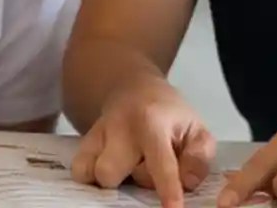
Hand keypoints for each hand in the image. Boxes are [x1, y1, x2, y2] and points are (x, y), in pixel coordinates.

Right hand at [71, 75, 215, 207]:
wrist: (135, 87)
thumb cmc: (169, 115)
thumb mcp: (196, 129)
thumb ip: (198, 157)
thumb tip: (187, 183)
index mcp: (152, 122)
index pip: (160, 163)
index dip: (167, 190)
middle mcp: (119, 127)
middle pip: (109, 172)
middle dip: (127, 182)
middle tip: (144, 169)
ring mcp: (97, 133)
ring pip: (89, 172)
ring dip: (109, 180)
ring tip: (127, 169)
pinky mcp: (84, 141)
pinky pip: (78, 169)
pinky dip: (91, 176)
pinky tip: (109, 168)